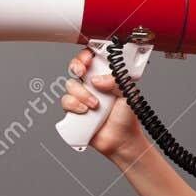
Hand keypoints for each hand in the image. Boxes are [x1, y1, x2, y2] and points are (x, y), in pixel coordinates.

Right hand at [61, 46, 147, 161]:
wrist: (121, 140)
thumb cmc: (126, 117)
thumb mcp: (129, 93)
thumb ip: (116, 80)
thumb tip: (96, 80)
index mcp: (105, 76)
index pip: (92, 58)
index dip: (86, 55)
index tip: (88, 60)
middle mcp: (91, 85)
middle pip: (75, 67)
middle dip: (76, 66)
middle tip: (82, 72)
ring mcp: (82, 97)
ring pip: (70, 85)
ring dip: (82, 94)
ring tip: (95, 105)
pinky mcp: (74, 110)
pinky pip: (66, 101)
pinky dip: (74, 105)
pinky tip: (85, 111)